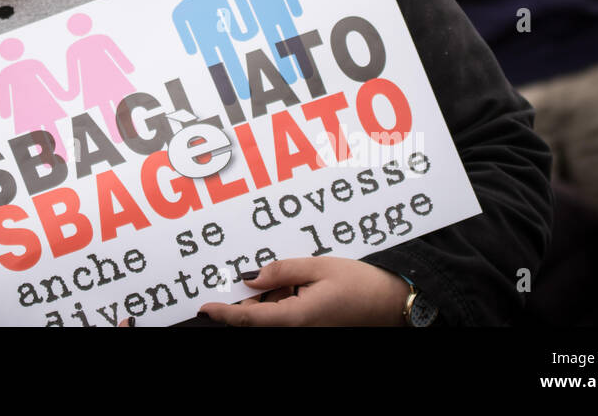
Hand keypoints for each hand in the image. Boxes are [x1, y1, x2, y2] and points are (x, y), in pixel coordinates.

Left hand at [198, 257, 411, 325]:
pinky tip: (300, 282)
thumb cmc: (361, 285)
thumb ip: (281, 271)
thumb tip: (251, 277)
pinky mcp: (312, 326)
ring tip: (297, 275)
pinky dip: (284, 299)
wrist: (392, 302)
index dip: (224, 314)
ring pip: (274, 316)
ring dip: (272, 297)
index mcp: (297, 317)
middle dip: (253, 297)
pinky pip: (287, 315)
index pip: (250, 320)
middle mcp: (300, 329)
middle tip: (260, 273)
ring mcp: (307, 330)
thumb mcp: (318, 267)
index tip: (204, 308)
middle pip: (260, 317)